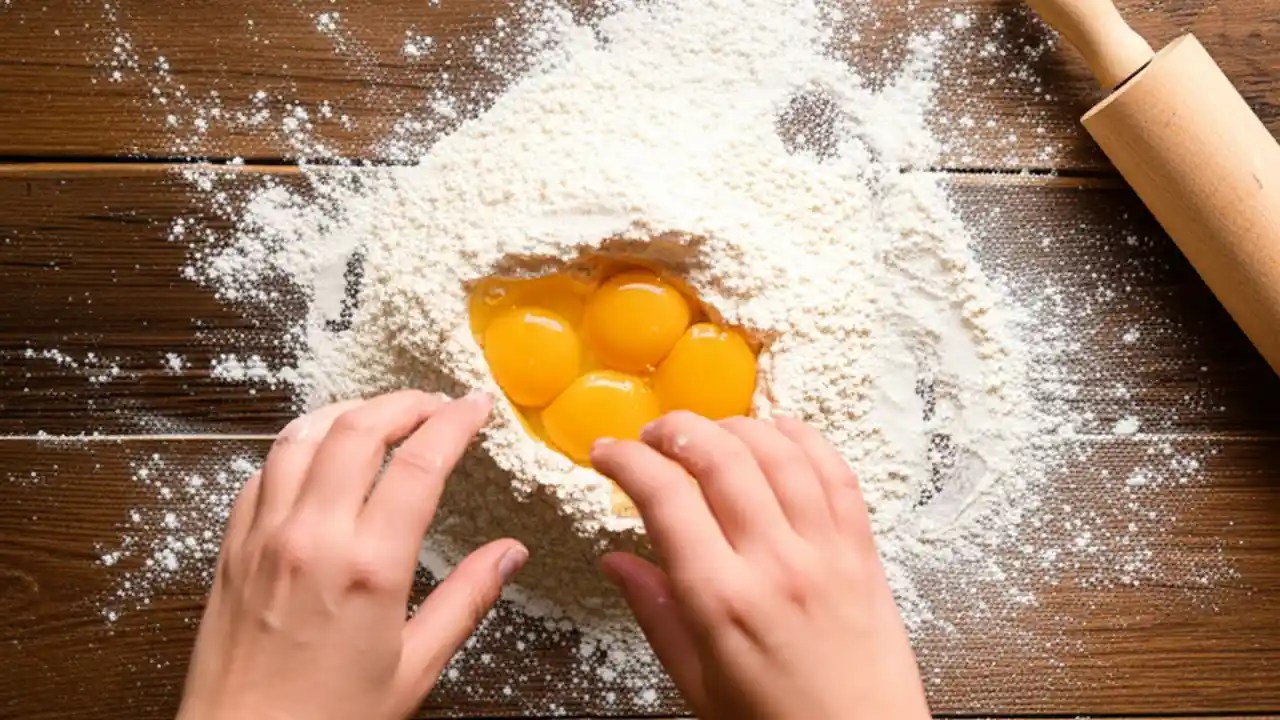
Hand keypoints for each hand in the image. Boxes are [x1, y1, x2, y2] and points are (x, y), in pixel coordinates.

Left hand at [177, 390, 527, 719]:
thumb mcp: (415, 667)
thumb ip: (466, 600)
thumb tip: (509, 555)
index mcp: (368, 567)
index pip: (419, 462)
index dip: (454, 422)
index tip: (474, 407)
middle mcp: (312, 537)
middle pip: (360, 428)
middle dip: (405, 402)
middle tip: (435, 404)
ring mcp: (265, 535)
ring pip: (303, 434)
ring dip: (348, 411)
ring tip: (380, 413)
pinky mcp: (232, 545)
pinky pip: (263, 468)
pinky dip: (298, 443)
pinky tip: (319, 451)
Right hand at [592, 412, 929, 719]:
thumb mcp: (698, 685)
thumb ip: (656, 613)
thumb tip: (616, 561)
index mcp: (721, 602)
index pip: (665, 498)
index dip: (627, 461)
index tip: (607, 453)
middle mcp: (775, 565)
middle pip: (721, 457)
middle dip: (676, 430)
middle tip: (652, 435)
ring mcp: (826, 553)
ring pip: (779, 453)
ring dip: (735, 426)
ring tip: (707, 431)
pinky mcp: (863, 552)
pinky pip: (837, 473)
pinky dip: (805, 440)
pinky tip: (780, 432)